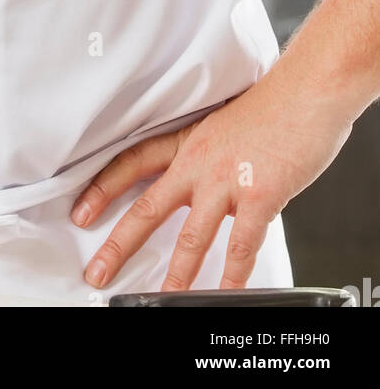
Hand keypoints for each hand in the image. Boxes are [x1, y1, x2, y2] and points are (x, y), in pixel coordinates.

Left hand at [70, 79, 352, 290]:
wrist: (308, 90)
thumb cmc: (275, 104)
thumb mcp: (225, 123)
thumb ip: (208, 155)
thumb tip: (206, 185)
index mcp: (189, 140)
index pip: (132, 163)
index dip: (103, 188)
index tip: (81, 211)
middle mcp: (200, 161)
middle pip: (147, 207)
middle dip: (119, 243)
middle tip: (98, 270)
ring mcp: (228, 180)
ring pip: (191, 236)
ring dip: (177, 274)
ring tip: (163, 298)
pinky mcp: (259, 195)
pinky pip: (241, 245)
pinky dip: (233, 275)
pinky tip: (226, 294)